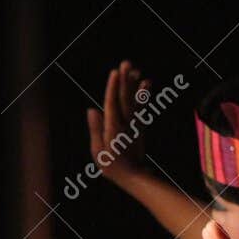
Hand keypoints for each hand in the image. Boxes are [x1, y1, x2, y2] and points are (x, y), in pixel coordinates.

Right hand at [86, 60, 150, 185]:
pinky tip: (146, 83)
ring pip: (134, 100)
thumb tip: (91, 109)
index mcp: (113, 129)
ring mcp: (134, 124)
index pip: (112, 104)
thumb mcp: (98, 151)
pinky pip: (141, 107)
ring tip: (135, 69)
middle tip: (126, 63)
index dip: (113, 88)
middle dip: (125, 80)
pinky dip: (143, 94)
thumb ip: (95, 129)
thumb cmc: (111, 166)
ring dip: (134, 84)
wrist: (134, 176)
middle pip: (125, 98)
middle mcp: (126, 124)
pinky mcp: (139, 126)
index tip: (114, 72)